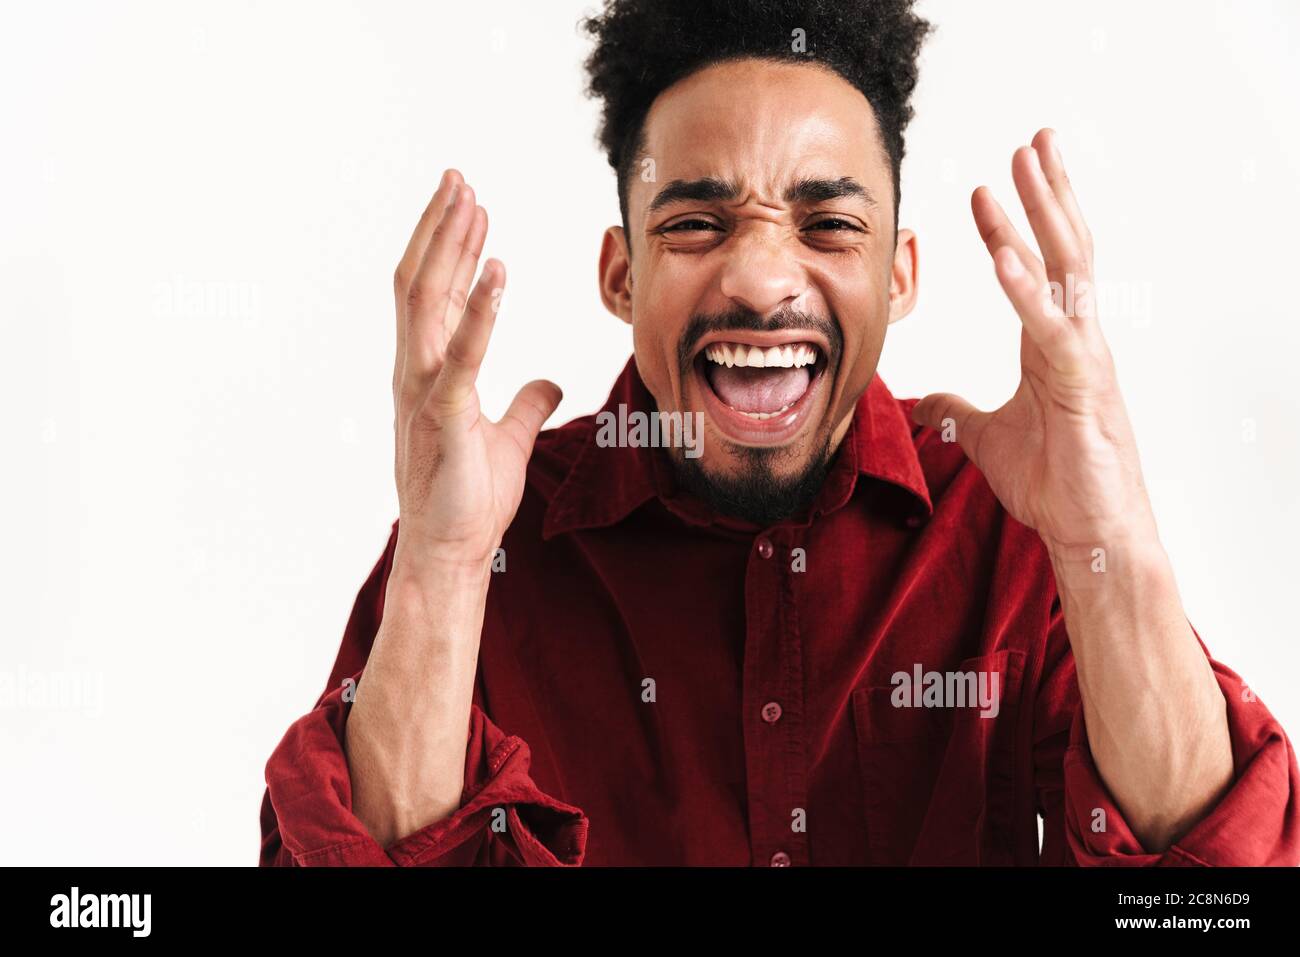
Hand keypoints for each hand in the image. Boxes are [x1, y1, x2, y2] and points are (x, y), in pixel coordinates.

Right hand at [391, 169, 561, 567]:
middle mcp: (416, 373)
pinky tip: (497, 271)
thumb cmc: (469, 500)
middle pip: (421, 283)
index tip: (469, 206)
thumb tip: (550, 380)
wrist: (449, 553)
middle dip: (441, 228)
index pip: (434, 295)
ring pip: (427, 302)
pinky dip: (478, 311)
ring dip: (450, 248)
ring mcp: (424, 393)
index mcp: (428, 374)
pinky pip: (460, 355)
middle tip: (459, 179)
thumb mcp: (509, 440)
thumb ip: (526, 404)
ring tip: (470, 200)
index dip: (450, 248)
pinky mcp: (445, 417)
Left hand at [911, 129, 1155, 553]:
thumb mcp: (986, 437)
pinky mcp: (1081, 386)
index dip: (1015, 223)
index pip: (1037, 266)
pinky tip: (1003, 256)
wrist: (1088, 531)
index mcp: (1051, 344)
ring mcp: (1083, 357)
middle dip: (1045, 191)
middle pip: (1063, 248)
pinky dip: (1027, 291)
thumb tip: (927, 400)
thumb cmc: (1053, 483)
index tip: (991, 183)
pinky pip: (1052, 329)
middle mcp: (1073, 339)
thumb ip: (959, 410)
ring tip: (1019, 166)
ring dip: (1039, 215)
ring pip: (1065, 270)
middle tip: (1031, 138)